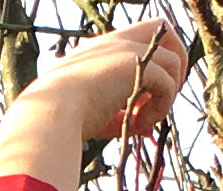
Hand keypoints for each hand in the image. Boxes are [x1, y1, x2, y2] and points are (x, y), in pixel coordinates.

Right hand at [0, 21, 186, 190]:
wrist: (47, 115)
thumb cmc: (58, 121)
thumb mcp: (93, 115)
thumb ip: (121, 117)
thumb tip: (147, 130)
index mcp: (99, 50)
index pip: (137, 41)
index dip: (150, 64)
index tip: (141, 98)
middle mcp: (115, 43)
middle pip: (164, 29)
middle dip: (174, 62)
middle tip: (163, 97)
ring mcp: (126, 51)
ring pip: (174, 61)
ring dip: (167, 94)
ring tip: (143, 120)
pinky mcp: (136, 65)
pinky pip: (168, 83)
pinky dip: (162, 108)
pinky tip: (139, 125)